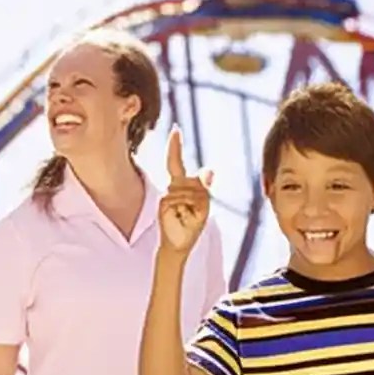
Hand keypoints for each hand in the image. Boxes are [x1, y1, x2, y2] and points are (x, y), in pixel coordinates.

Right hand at [158, 125, 213, 254]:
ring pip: (188, 190)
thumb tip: (210, 170)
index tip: (175, 129)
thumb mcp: (203, 207)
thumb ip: (204, 188)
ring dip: (195, 204)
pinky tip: (184, 216)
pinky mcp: (163, 203)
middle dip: (201, 197)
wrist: (179, 244)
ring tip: (190, 217)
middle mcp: (173, 186)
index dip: (174, 146)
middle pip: (193, 181)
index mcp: (183, 185)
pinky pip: (180, 198)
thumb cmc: (191, 225)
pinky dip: (187, 207)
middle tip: (197, 213)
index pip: (175, 161)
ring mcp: (167, 194)